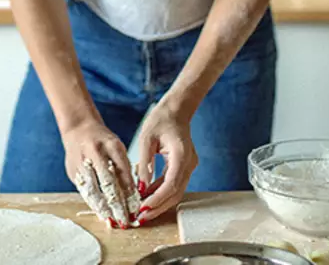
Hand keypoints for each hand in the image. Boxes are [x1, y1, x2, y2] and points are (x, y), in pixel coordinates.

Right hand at [63, 120, 139, 228]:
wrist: (78, 128)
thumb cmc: (102, 140)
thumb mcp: (117, 148)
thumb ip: (124, 168)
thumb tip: (133, 194)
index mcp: (111, 145)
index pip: (123, 173)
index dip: (130, 192)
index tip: (136, 207)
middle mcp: (95, 153)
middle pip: (108, 183)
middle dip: (117, 204)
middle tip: (125, 220)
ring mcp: (81, 162)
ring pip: (93, 190)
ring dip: (104, 208)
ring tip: (113, 221)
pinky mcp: (72, 171)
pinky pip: (84, 191)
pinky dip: (93, 203)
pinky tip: (101, 213)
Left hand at [134, 102, 196, 223]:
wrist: (176, 111)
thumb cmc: (161, 119)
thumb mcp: (146, 139)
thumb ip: (144, 163)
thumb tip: (139, 187)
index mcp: (181, 154)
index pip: (171, 184)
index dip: (157, 199)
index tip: (143, 209)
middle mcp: (189, 163)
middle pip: (176, 193)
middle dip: (158, 207)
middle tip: (140, 217)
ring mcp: (189, 166)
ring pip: (176, 192)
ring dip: (159, 203)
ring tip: (141, 211)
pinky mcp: (184, 168)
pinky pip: (174, 185)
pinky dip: (161, 193)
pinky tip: (146, 197)